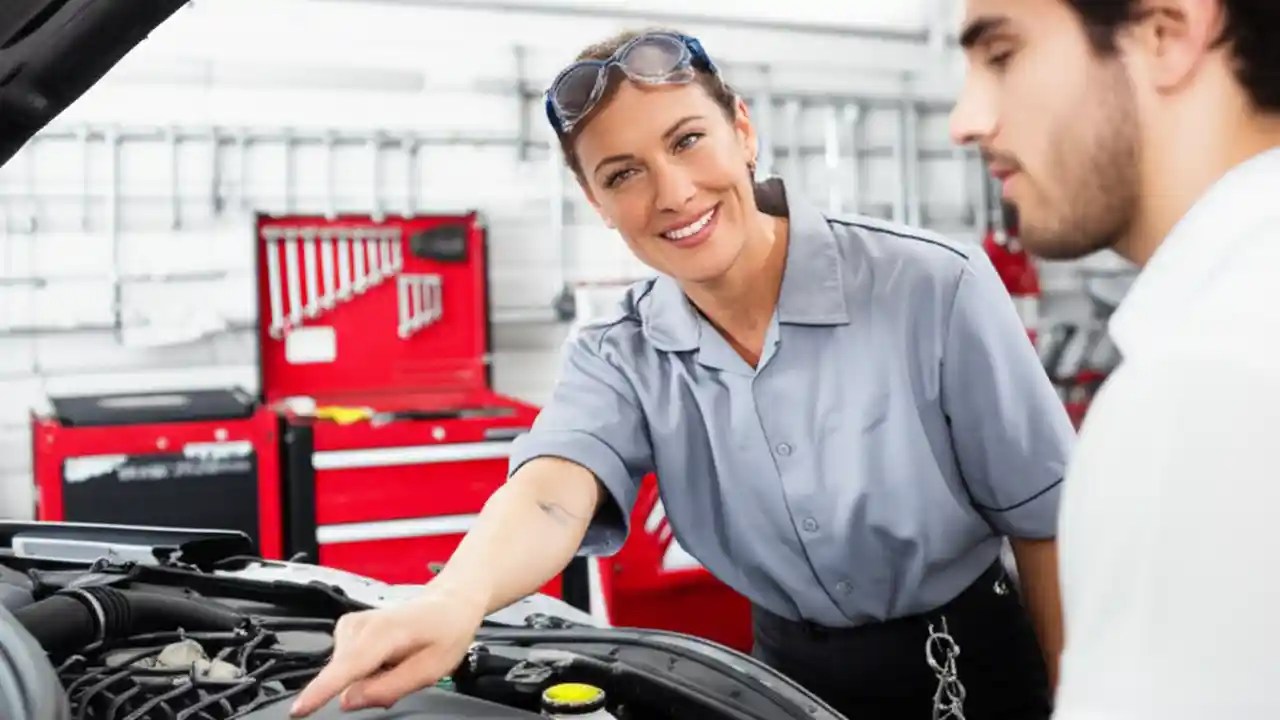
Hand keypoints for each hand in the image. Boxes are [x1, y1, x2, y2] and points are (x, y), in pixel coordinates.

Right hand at [289, 586, 487, 716]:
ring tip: (398, 661)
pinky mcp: (346, 628)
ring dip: (368, 677)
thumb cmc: (444, 633)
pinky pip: (345, 663)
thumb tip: (346, 701)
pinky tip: (386, 657)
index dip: (321, 692)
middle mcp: (361, 624)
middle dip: (367, 688)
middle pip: (344, 676)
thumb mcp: (429, 670)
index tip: (299, 709)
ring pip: (344, 672)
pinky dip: (364, 667)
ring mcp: (351, 624)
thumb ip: (386, 688)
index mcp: (384, 633)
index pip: (346, 668)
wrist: (447, 604)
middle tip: (402, 673)